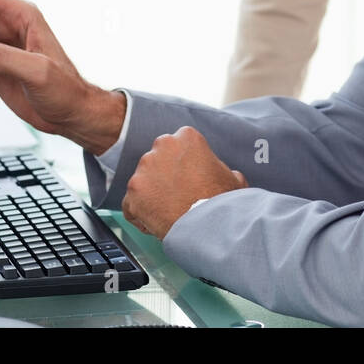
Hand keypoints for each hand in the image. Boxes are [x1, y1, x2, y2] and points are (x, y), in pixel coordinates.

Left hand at [121, 127, 247, 238]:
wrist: (209, 225)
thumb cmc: (222, 202)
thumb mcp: (232, 178)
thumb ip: (220, 168)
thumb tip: (222, 174)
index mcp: (187, 137)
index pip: (178, 145)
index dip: (183, 163)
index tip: (189, 177)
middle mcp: (162, 146)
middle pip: (157, 160)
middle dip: (164, 176)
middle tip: (177, 194)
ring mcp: (144, 169)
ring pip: (143, 181)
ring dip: (152, 194)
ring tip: (169, 212)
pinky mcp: (133, 192)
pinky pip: (130, 204)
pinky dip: (139, 213)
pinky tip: (156, 222)